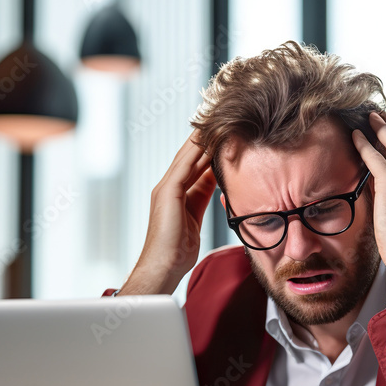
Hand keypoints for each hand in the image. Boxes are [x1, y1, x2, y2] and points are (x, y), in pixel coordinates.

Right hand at [120, 130, 217, 294]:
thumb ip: (204, 196)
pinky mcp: (167, 193)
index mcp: (176, 192)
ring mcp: (166, 188)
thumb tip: (217, 180)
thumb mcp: (196, 217)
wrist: (162, 268)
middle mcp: (168, 186)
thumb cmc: (177, 252)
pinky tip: (208, 140)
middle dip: (204, 136)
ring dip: (201, 138)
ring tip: (216, 120)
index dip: (207, 146)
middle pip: (189, 154)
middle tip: (220, 116)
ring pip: (187, 156)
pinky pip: (184, 167)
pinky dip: (196, 153)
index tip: (223, 132)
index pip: (194, 163)